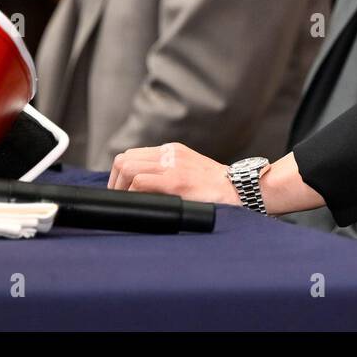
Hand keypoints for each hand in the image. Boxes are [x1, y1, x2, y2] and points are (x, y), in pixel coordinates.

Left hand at [107, 142, 239, 204]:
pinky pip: (139, 181)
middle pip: (124, 158)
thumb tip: (140, 190)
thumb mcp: (191, 171)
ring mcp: (172, 165)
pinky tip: (137, 204)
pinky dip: (131, 194)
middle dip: (115, 182)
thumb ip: (169, 173)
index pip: (133, 155)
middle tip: (119, 199)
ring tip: (126, 202)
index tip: (121, 192)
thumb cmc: (217, 189)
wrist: (242, 189)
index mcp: (172, 151)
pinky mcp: (176, 180)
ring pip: (127, 167)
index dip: (120, 175)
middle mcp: (170, 154)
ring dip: (120, 187)